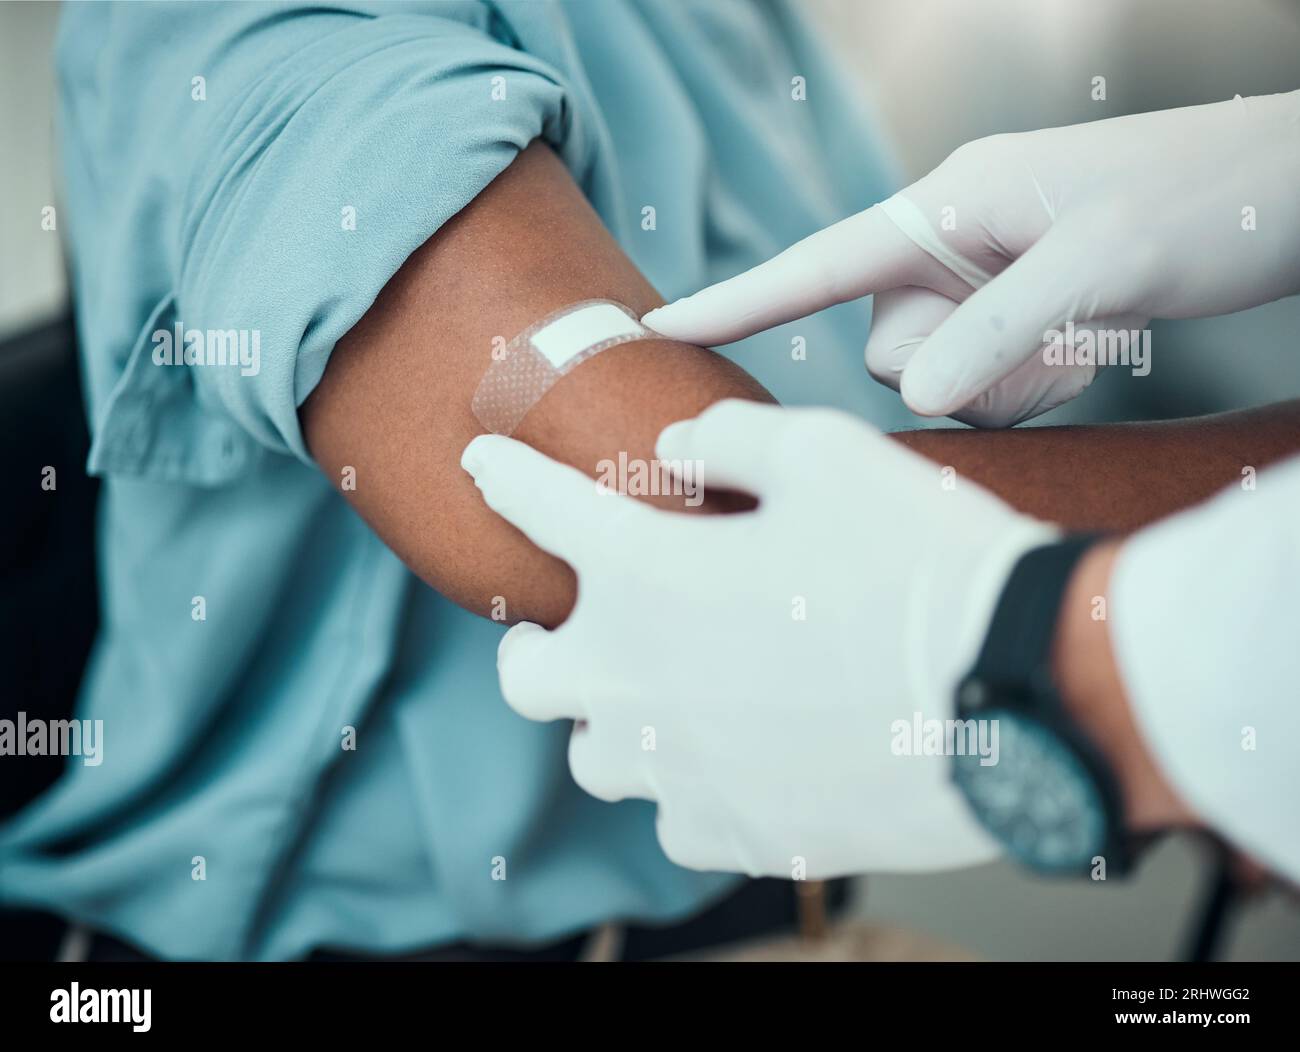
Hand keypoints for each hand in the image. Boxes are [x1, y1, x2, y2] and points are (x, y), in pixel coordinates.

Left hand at [461, 400, 1057, 877]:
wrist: (1014, 690)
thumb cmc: (921, 559)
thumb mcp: (828, 454)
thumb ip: (729, 439)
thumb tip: (673, 448)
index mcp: (645, 573)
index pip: (537, 508)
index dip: (504, 477)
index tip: (482, 466)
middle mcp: (637, 679)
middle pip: (523, 675)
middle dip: (532, 644)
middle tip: (560, 630)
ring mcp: (681, 769)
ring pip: (595, 758)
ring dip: (611, 721)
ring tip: (659, 700)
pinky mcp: (738, 833)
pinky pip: (676, 818)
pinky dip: (688, 786)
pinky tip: (730, 761)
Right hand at [643, 92, 1299, 426]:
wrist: (1288, 199)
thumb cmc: (1200, 199)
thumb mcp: (1100, 261)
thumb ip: (993, 331)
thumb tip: (908, 393)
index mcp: (947, 205)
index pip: (816, 264)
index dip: (735, 303)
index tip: (655, 329)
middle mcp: (950, 250)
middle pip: (888, 352)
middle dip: (959, 363)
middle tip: (1056, 326)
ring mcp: (983, 291)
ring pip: (939, 385)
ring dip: (1011, 380)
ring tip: (1092, 330)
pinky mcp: (1018, 325)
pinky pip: (988, 393)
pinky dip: (1039, 383)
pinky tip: (1098, 342)